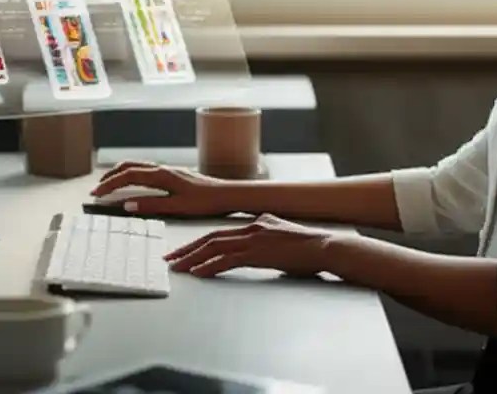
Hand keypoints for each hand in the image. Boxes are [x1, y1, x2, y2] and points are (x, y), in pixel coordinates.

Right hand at [89, 161, 230, 216]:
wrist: (227, 194)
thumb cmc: (206, 201)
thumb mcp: (178, 207)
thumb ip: (152, 205)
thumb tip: (127, 205)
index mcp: (162, 175)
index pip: (128, 176)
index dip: (109, 185)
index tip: (96, 194)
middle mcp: (163, 169)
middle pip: (129, 166)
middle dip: (110, 177)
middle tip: (97, 190)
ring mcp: (168, 170)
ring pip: (137, 166)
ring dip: (120, 174)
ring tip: (109, 185)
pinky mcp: (173, 174)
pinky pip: (146, 170)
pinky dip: (132, 175)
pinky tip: (133, 184)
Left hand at [165, 213, 343, 277]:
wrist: (326, 247)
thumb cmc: (309, 249)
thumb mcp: (282, 240)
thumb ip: (266, 242)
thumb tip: (256, 251)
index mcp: (256, 223)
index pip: (220, 232)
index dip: (198, 242)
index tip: (183, 251)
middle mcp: (252, 227)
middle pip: (211, 237)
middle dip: (187, 249)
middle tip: (169, 259)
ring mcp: (254, 239)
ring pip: (214, 247)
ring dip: (192, 258)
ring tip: (177, 268)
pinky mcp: (259, 253)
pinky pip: (227, 260)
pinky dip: (209, 266)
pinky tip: (198, 273)